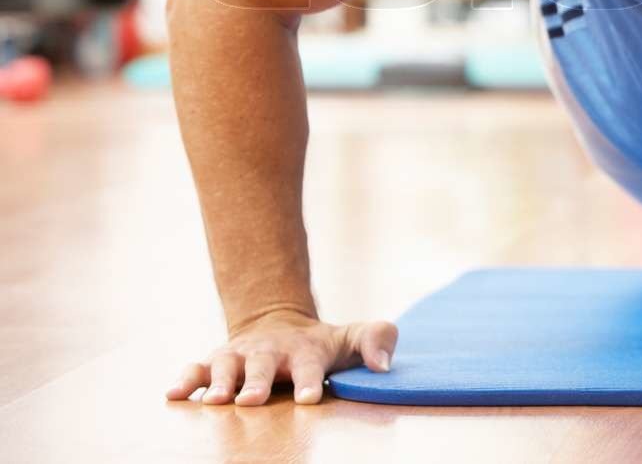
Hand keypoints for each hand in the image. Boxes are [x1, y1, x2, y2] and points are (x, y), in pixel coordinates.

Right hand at [166, 308, 397, 405]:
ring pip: (226, 367)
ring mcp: (240, 356)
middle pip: (262, 367)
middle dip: (256, 383)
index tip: (309, 397)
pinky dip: (185, 380)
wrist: (279, 325)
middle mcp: (269, 352)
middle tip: (251, 400)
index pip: (310, 366)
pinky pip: (196, 369)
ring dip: (219, 383)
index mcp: (305, 350)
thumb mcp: (354, 337)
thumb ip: (377, 341)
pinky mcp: (215, 362)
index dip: (309, 381)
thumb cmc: (322, 343)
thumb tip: (384, 366)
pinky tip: (172, 395)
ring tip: (212, 402)